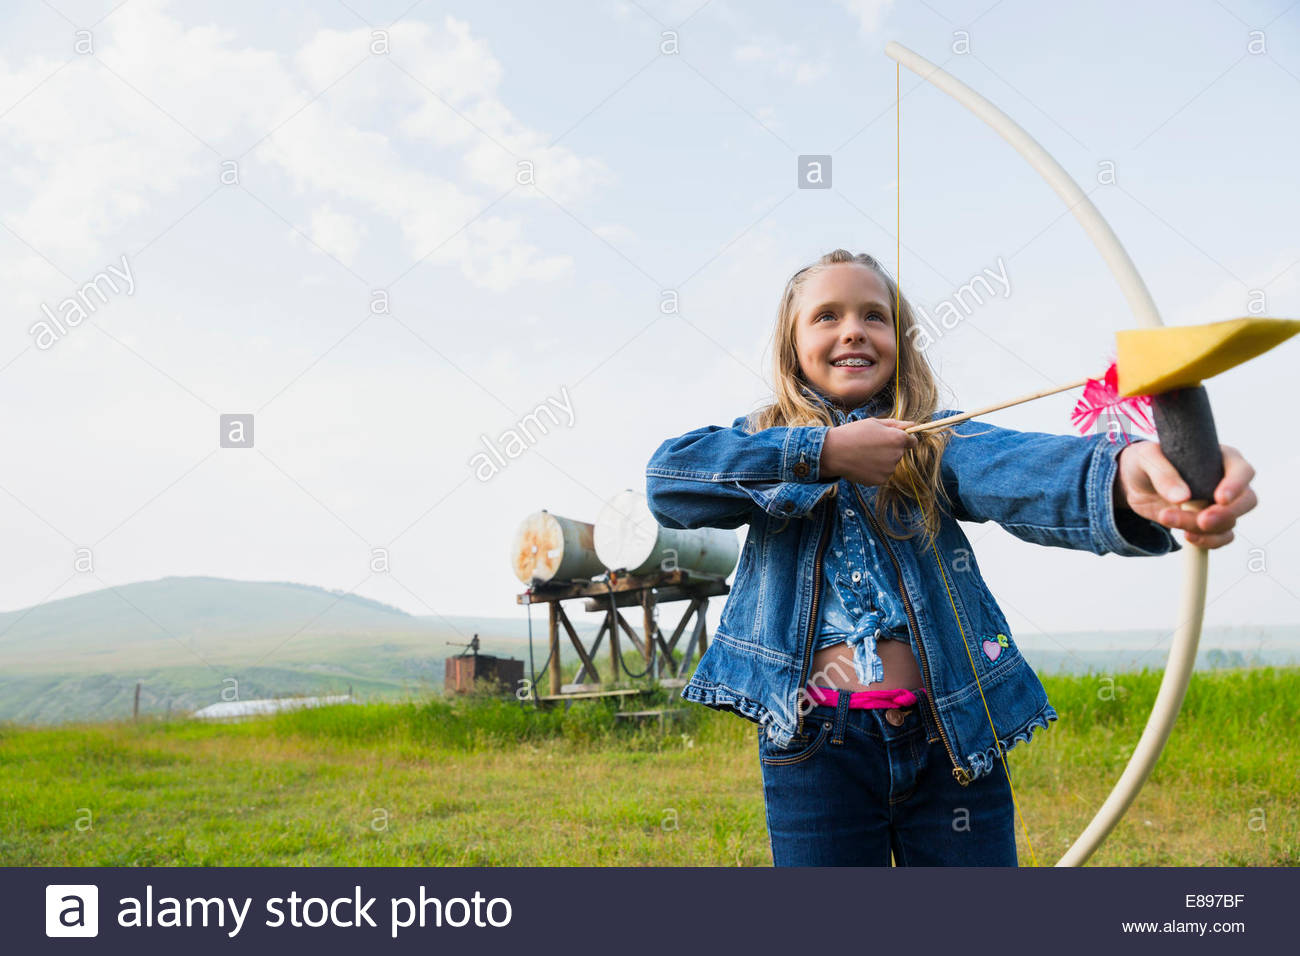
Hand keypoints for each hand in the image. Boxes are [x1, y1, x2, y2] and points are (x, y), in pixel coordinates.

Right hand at [820, 418, 918, 485]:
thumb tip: (913, 425)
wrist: (833, 452)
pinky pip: (881, 474)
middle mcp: (896, 455)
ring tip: (863, 454)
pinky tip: (861, 464)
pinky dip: (874, 471)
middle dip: (889, 449)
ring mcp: (889, 470)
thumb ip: (895, 424)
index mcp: (897, 438)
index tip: (893, 439)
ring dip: (881, 461)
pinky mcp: (880, 480)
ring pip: (889, 464)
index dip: (904, 439)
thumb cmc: (853, 433)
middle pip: (899, 453)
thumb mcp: (874, 422)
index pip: (912, 441)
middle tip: (870, 445)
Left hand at [1114, 441, 1257, 548]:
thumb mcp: (1146, 459)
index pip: (1242, 471)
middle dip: (1226, 514)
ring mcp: (1220, 504)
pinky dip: (1207, 542)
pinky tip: (1187, 537)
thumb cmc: (1144, 461)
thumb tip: (1183, 497)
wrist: (1133, 483)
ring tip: (1168, 518)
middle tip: (1202, 520)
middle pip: (1246, 501)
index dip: (1235, 485)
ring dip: (1203, 528)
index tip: (1220, 498)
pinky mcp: (1209, 523)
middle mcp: (1226, 481)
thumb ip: (1163, 474)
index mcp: (1220, 458)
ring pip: (1229, 522)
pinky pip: (1221, 538)